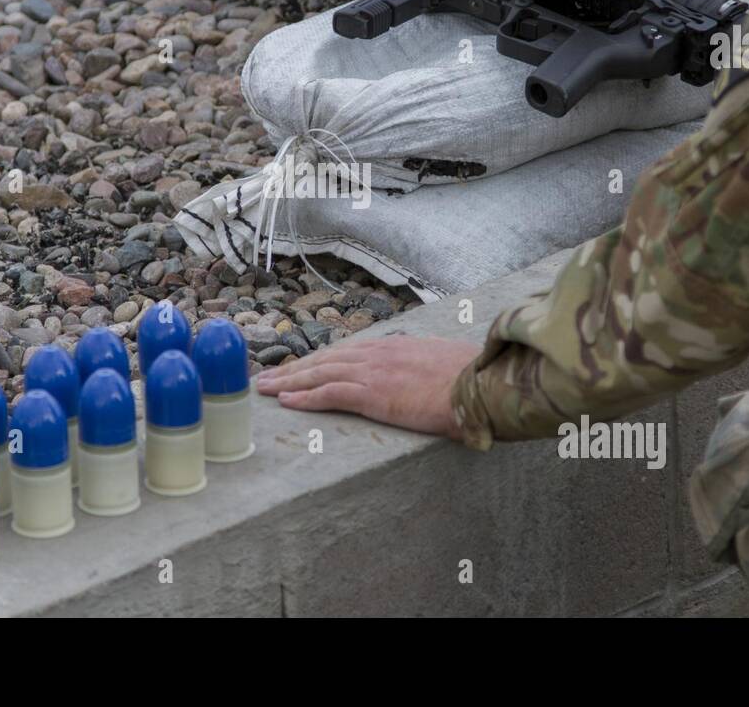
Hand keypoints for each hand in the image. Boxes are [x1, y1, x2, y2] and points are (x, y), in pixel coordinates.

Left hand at [255, 335, 481, 439]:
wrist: (482, 384)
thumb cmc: (473, 378)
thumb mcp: (445, 363)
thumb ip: (427, 366)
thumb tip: (427, 376)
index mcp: (394, 346)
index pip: (347, 352)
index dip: (320, 360)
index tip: (301, 367)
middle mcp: (378, 353)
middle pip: (326, 360)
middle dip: (294, 369)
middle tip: (268, 377)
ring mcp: (374, 372)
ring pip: (320, 374)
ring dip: (289, 382)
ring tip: (265, 389)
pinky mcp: (374, 394)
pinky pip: (330, 394)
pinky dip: (305, 397)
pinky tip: (286, 402)